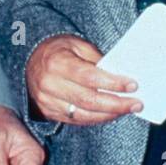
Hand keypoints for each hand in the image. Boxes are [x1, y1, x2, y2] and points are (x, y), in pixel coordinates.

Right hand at [25, 35, 142, 124]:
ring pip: (83, 114)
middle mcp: (50, 84)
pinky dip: (97, 118)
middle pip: (88, 100)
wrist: (29, 61)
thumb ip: (96, 59)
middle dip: (116, 104)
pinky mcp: (49, 112)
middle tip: (136, 104)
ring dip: (109, 114)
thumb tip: (120, 75)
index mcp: (57, 62)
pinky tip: (111, 114)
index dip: (112, 83)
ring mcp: (48, 101)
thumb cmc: (57, 50)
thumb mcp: (76, 44)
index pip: (89, 76)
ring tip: (128, 109)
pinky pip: (77, 120)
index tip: (132, 85)